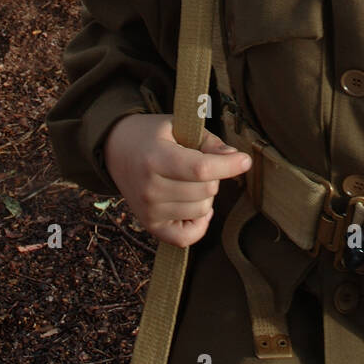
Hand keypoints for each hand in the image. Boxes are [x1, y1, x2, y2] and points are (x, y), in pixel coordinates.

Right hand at [103, 113, 251, 247]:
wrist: (117, 150)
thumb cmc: (154, 136)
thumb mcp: (179, 126)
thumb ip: (209, 142)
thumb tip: (236, 159)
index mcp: (156, 158)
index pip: (200, 169)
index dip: (228, 167)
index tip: (245, 161)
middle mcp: (150, 189)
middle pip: (206, 191)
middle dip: (214, 175)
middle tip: (199, 163)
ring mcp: (149, 211)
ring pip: (202, 210)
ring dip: (206, 196)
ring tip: (190, 180)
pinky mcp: (151, 226)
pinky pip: (187, 237)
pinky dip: (199, 224)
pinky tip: (196, 206)